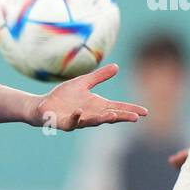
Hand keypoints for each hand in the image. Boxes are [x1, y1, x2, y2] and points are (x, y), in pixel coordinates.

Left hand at [33, 63, 147, 129]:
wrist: (44, 105)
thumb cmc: (64, 96)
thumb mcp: (84, 82)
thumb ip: (100, 76)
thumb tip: (117, 67)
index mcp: (98, 106)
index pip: (118, 108)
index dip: (131, 110)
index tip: (145, 112)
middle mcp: (91, 115)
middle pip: (110, 116)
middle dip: (122, 117)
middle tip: (135, 117)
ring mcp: (79, 120)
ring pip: (93, 121)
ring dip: (103, 119)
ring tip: (113, 116)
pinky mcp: (65, 123)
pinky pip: (72, 121)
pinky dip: (76, 117)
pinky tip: (80, 112)